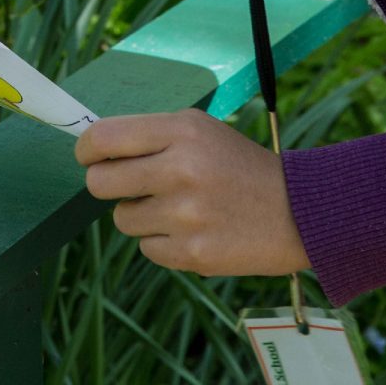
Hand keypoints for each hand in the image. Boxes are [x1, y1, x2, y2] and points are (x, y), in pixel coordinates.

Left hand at [75, 109, 310, 277]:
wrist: (299, 211)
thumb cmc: (240, 167)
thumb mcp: (201, 131)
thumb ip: (150, 136)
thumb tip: (93, 148)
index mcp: (181, 131)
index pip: (104, 137)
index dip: (86, 149)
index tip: (89, 157)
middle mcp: (180, 169)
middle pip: (99, 182)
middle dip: (107, 185)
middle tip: (131, 186)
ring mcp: (186, 215)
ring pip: (122, 218)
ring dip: (141, 215)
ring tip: (179, 208)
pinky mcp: (193, 253)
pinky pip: (147, 248)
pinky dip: (163, 242)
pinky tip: (194, 231)